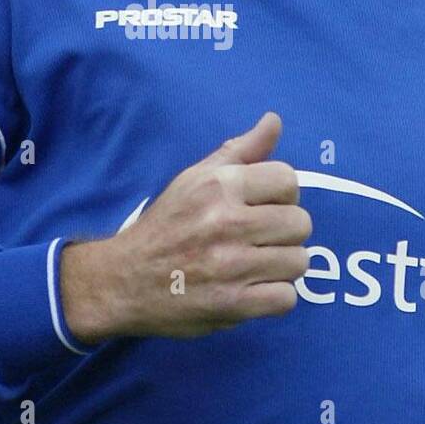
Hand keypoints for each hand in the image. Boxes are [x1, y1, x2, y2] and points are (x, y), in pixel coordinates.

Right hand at [61, 111, 311, 341]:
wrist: (124, 279)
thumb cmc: (165, 225)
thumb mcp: (195, 178)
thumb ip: (240, 151)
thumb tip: (274, 120)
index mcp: (219, 186)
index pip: (288, 180)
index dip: (282, 195)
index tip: (264, 207)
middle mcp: (227, 221)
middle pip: (300, 223)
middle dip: (285, 232)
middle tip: (260, 239)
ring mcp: (231, 265)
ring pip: (298, 261)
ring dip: (282, 266)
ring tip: (257, 265)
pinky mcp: (232, 304)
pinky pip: (286, 298)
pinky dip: (274, 297)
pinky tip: (253, 289)